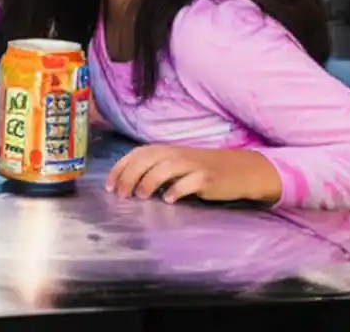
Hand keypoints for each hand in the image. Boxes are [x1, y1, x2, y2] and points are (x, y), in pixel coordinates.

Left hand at [105, 145, 281, 204]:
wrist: (239, 170)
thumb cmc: (201, 170)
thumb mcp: (175, 166)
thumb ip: (153, 170)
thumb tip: (127, 185)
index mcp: (165, 150)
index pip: (136, 155)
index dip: (120, 169)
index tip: (109, 186)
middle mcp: (176, 154)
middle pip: (146, 160)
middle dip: (129, 176)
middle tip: (120, 194)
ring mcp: (192, 165)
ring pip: (165, 168)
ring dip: (149, 182)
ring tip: (140, 197)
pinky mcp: (207, 177)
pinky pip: (189, 182)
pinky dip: (176, 190)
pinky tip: (168, 200)